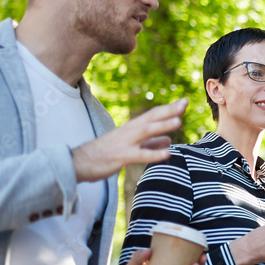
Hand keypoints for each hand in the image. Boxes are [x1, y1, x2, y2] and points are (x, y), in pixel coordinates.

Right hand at [73, 98, 187, 182]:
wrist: (78, 162)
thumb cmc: (105, 154)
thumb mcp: (130, 147)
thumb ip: (150, 144)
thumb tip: (168, 140)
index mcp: (132, 128)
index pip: (153, 114)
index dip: (169, 108)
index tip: (184, 102)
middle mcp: (129, 131)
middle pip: (151, 117)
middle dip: (169, 110)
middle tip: (185, 103)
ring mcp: (124, 143)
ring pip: (145, 131)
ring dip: (163, 125)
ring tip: (179, 122)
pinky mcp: (120, 156)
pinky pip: (139, 154)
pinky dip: (153, 153)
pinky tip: (167, 154)